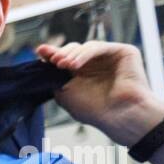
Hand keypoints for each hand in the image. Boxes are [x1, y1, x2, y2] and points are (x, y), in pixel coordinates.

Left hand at [36, 40, 163, 146]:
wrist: (120, 116)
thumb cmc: (94, 110)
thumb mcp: (65, 93)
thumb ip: (54, 77)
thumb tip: (42, 61)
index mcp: (83, 74)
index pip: (66, 59)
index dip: (52, 54)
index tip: (39, 51)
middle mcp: (96, 64)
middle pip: (74, 50)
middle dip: (60, 53)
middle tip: (52, 60)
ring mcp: (110, 57)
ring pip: (85, 47)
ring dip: (70, 54)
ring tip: (61, 65)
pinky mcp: (123, 52)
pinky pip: (99, 47)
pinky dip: (84, 54)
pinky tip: (74, 65)